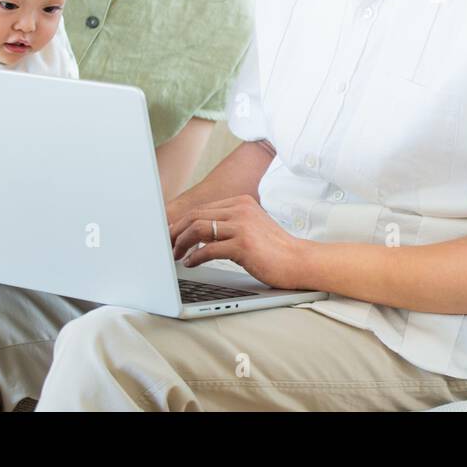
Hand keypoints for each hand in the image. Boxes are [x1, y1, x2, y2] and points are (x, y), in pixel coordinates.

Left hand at [169, 194, 312, 290]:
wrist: (299, 261)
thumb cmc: (275, 249)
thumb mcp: (251, 227)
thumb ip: (229, 225)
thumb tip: (198, 235)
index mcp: (242, 202)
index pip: (203, 208)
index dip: (182, 222)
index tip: (172, 234)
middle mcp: (241, 209)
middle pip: (196, 215)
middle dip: (176, 231)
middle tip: (168, 246)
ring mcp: (242, 226)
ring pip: (198, 229)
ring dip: (181, 243)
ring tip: (176, 255)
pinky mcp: (243, 245)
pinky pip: (208, 249)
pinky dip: (195, 257)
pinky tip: (191, 263)